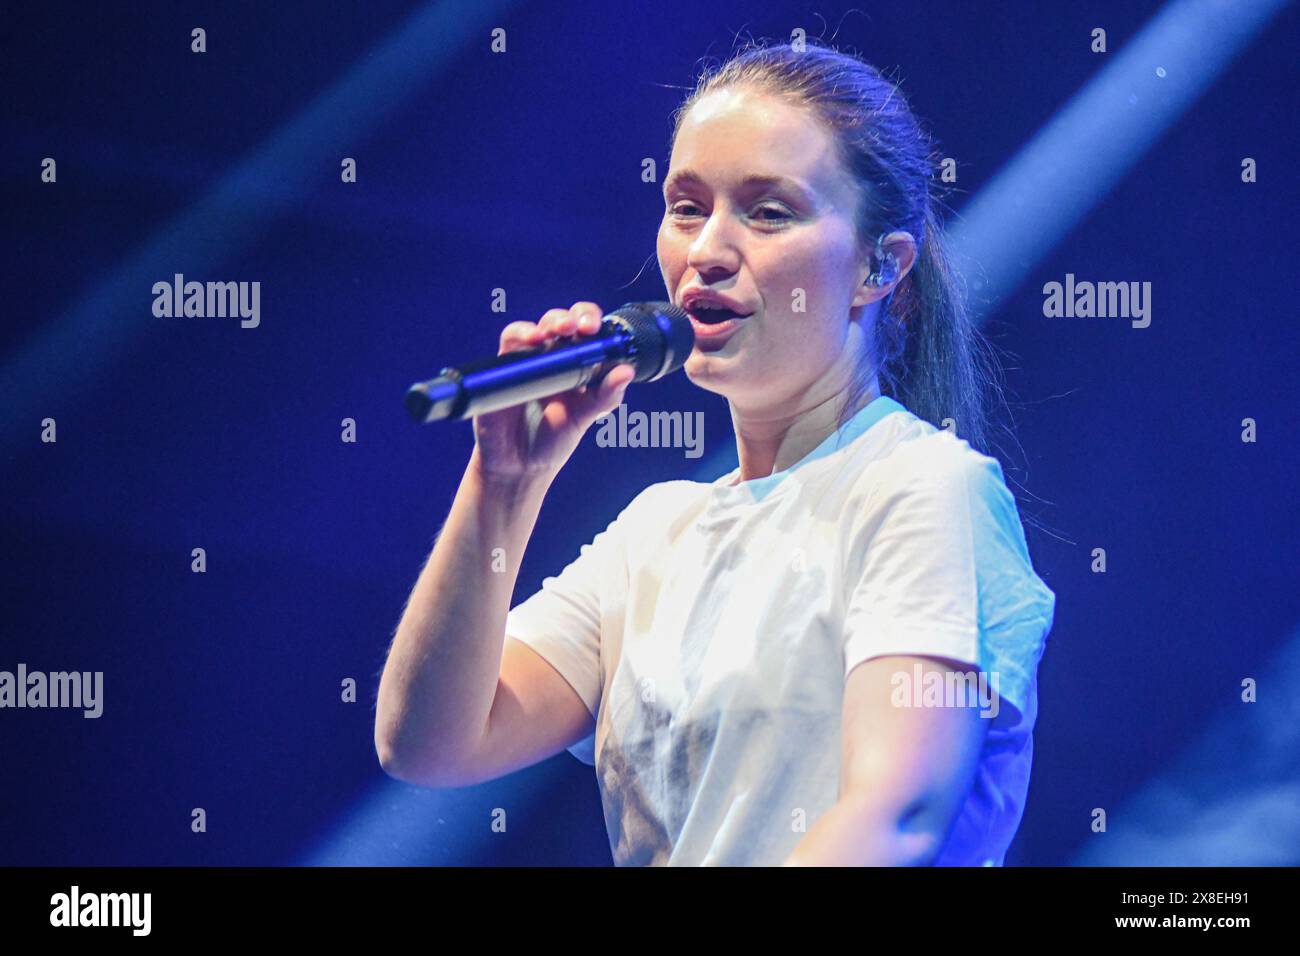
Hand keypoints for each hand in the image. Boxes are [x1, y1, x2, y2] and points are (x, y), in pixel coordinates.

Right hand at [470, 302, 634, 482]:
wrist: (518, 466)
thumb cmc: (553, 440)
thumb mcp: (585, 418)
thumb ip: (606, 396)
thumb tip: (627, 371)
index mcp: (579, 366)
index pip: (589, 331)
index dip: (594, 321)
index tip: (601, 329)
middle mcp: (554, 358)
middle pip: (565, 321)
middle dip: (576, 317)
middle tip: (584, 327)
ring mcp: (529, 360)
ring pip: (539, 326)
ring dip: (552, 322)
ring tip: (561, 331)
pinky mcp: (505, 366)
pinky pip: (511, 339)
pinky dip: (521, 333)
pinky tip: (531, 340)